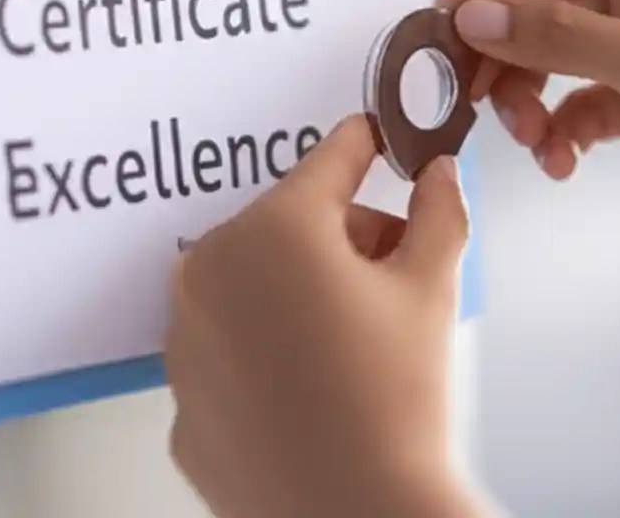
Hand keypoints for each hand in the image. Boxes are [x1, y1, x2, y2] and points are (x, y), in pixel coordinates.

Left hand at [165, 116, 485, 517]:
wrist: (354, 513)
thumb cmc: (393, 402)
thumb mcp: (431, 288)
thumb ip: (438, 212)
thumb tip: (438, 175)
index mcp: (273, 229)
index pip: (329, 161)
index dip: (369, 146)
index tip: (381, 139)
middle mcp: (210, 270)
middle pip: (288, 224)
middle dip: (343, 238)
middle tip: (393, 276)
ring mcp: (184, 336)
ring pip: (252, 282)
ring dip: (299, 290)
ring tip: (356, 341)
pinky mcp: (181, 393)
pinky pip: (230, 345)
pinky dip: (266, 348)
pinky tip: (312, 384)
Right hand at [441, 0, 619, 435]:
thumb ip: (557, 36)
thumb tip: (478, 14)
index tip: (447, 23)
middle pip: (541, 6)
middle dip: (505, 53)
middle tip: (471, 91)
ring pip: (550, 60)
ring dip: (527, 101)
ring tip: (530, 137)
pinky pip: (573, 105)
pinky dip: (557, 133)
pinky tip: (561, 159)